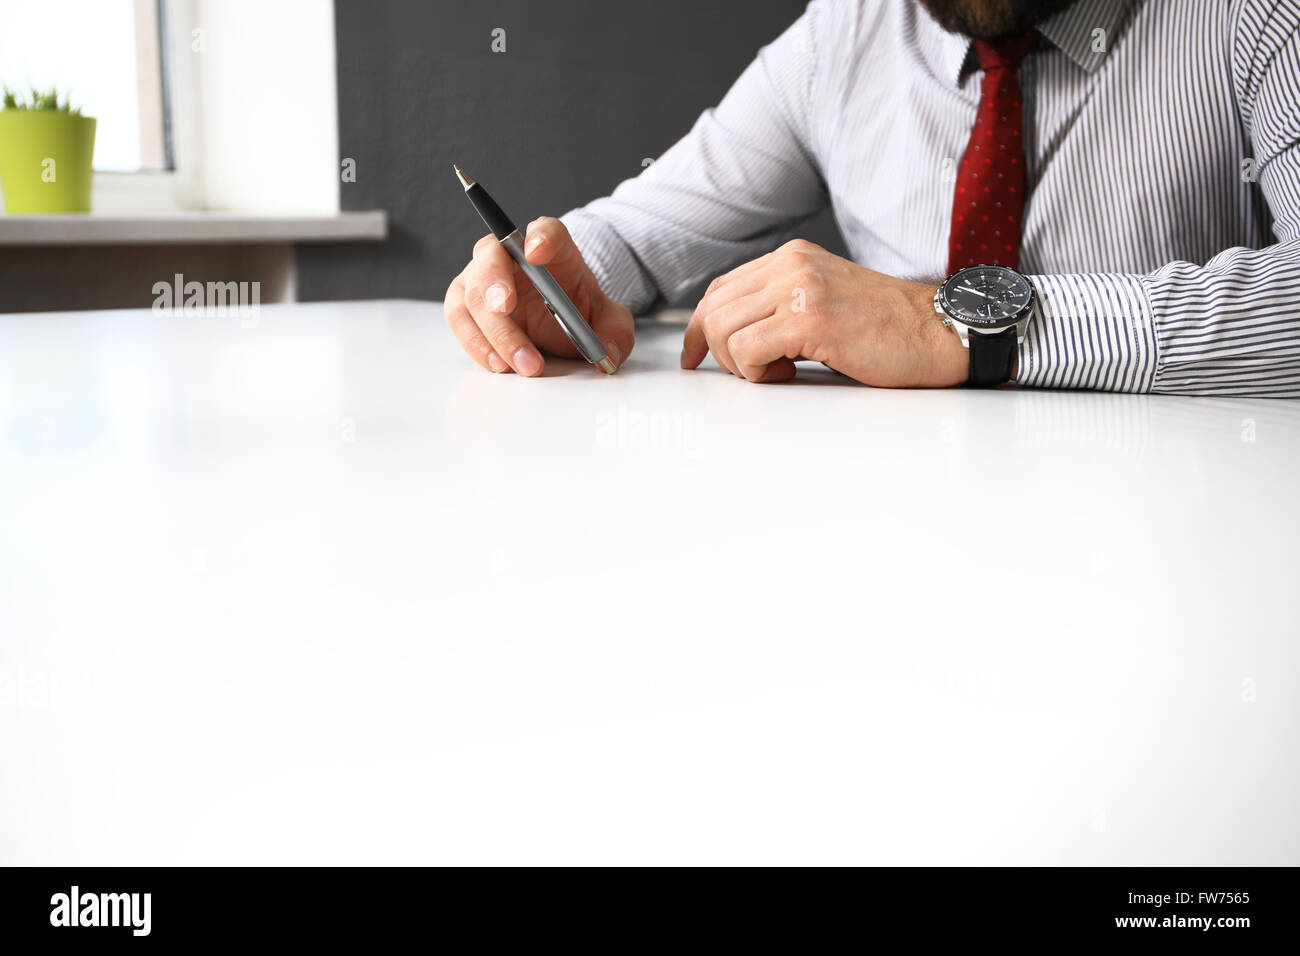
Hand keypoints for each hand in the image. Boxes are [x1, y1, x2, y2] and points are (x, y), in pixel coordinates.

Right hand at [445, 217, 634, 375]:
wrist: (560, 319)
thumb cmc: (578, 310)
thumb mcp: (608, 322)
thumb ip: (615, 335)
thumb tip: (607, 354)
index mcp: (553, 248)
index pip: (547, 231)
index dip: (541, 237)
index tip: (538, 251)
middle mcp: (511, 255)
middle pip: (494, 257)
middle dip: (495, 283)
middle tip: (505, 308)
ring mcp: (483, 277)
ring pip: (471, 293)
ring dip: (489, 330)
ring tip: (513, 363)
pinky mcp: (466, 303)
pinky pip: (459, 319)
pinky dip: (475, 343)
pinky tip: (497, 364)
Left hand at [681, 239, 967, 386]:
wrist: (939, 332)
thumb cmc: (891, 329)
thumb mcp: (826, 301)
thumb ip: (782, 306)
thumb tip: (735, 335)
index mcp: (792, 257)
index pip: (721, 289)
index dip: (700, 327)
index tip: (695, 357)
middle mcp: (791, 264)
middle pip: (712, 310)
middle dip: (718, 352)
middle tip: (752, 373)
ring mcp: (799, 288)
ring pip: (722, 330)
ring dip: (742, 365)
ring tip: (782, 370)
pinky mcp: (808, 319)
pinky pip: (748, 350)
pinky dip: (759, 373)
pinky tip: (792, 373)